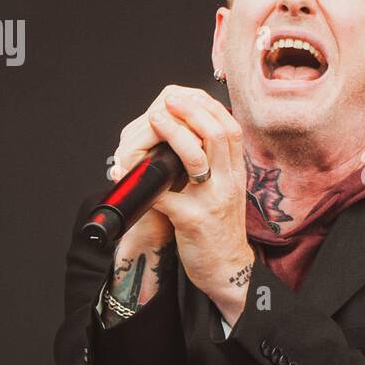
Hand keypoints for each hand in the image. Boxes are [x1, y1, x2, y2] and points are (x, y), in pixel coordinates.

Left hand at [123, 86, 253, 324]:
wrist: (226, 269)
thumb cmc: (218, 229)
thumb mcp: (224, 191)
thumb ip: (214, 165)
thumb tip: (189, 134)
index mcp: (235, 174)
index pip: (231, 129)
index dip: (209, 107)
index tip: (185, 95)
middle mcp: (229, 184)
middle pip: (218, 135)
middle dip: (192, 112)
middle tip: (168, 99)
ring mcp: (213, 202)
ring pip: (197, 159)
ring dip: (174, 136)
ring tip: (155, 120)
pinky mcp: (193, 222)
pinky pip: (168, 197)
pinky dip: (146, 184)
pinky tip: (129, 172)